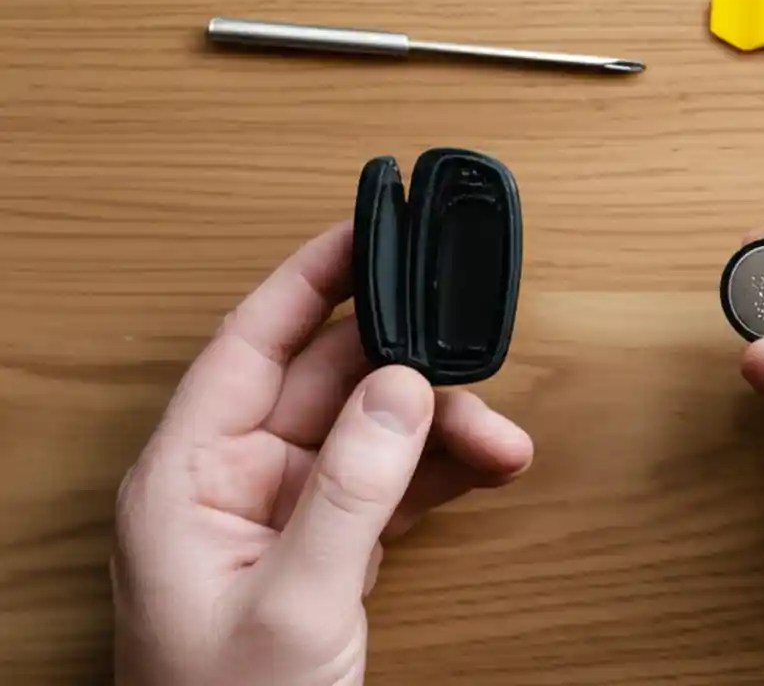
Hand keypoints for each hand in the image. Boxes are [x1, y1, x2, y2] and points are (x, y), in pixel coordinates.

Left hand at [112, 223, 532, 685]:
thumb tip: (398, 389)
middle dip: (408, 369)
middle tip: (472, 356)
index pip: (249, 345)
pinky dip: (445, 473)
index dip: (308, 280)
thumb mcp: (293, 602)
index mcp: (188, 479)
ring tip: (503, 439)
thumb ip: (349, 490)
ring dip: (442, 428)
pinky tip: (489, 466)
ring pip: (374, 433)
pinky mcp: (330, 547)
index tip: (366, 231)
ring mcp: (287, 516)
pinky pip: (394, 483)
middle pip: (330, 384)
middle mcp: (235, 484)